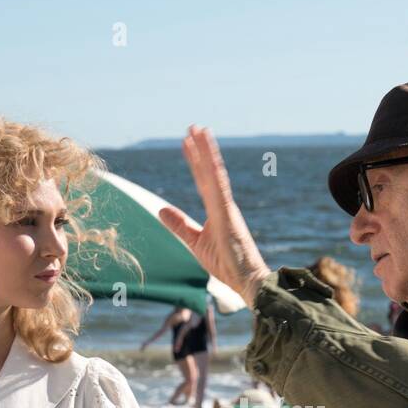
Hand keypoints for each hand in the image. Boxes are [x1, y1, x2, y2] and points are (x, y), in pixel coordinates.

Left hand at [159, 125, 271, 309]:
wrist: (247, 281)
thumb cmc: (227, 265)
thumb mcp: (195, 242)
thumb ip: (180, 225)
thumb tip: (160, 210)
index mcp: (217, 210)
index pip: (202, 181)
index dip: (194, 162)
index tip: (186, 144)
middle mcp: (223, 204)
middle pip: (208, 171)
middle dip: (200, 149)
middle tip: (192, 126)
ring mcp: (227, 208)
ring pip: (214, 174)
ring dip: (206, 150)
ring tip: (198, 129)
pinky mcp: (228, 214)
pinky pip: (220, 187)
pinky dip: (213, 169)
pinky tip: (207, 154)